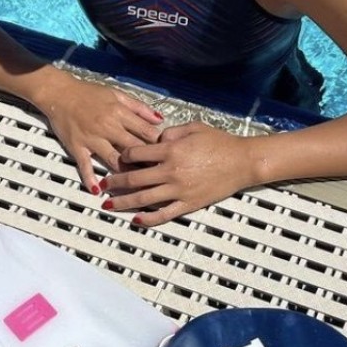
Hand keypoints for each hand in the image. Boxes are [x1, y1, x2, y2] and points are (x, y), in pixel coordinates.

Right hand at [32, 72, 163, 193]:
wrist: (60, 92)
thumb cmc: (89, 92)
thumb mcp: (118, 94)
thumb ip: (139, 107)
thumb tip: (159, 119)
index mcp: (119, 113)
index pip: (145, 131)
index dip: (159, 144)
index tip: (166, 154)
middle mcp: (107, 126)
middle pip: (133, 148)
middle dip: (147, 161)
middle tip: (157, 173)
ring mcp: (92, 138)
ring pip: (113, 158)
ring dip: (125, 172)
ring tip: (137, 185)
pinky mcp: (77, 146)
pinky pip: (84, 165)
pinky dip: (90, 178)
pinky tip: (98, 190)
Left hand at [100, 122, 257, 225]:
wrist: (242, 161)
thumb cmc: (220, 142)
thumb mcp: (194, 127)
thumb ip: (171, 132)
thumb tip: (155, 140)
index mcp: (170, 150)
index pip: (136, 154)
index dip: (124, 155)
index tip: (118, 158)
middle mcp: (171, 171)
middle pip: (133, 178)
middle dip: (114, 181)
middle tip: (103, 184)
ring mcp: (178, 190)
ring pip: (142, 199)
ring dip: (122, 202)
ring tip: (109, 205)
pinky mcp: (188, 203)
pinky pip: (163, 214)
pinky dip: (147, 219)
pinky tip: (135, 219)